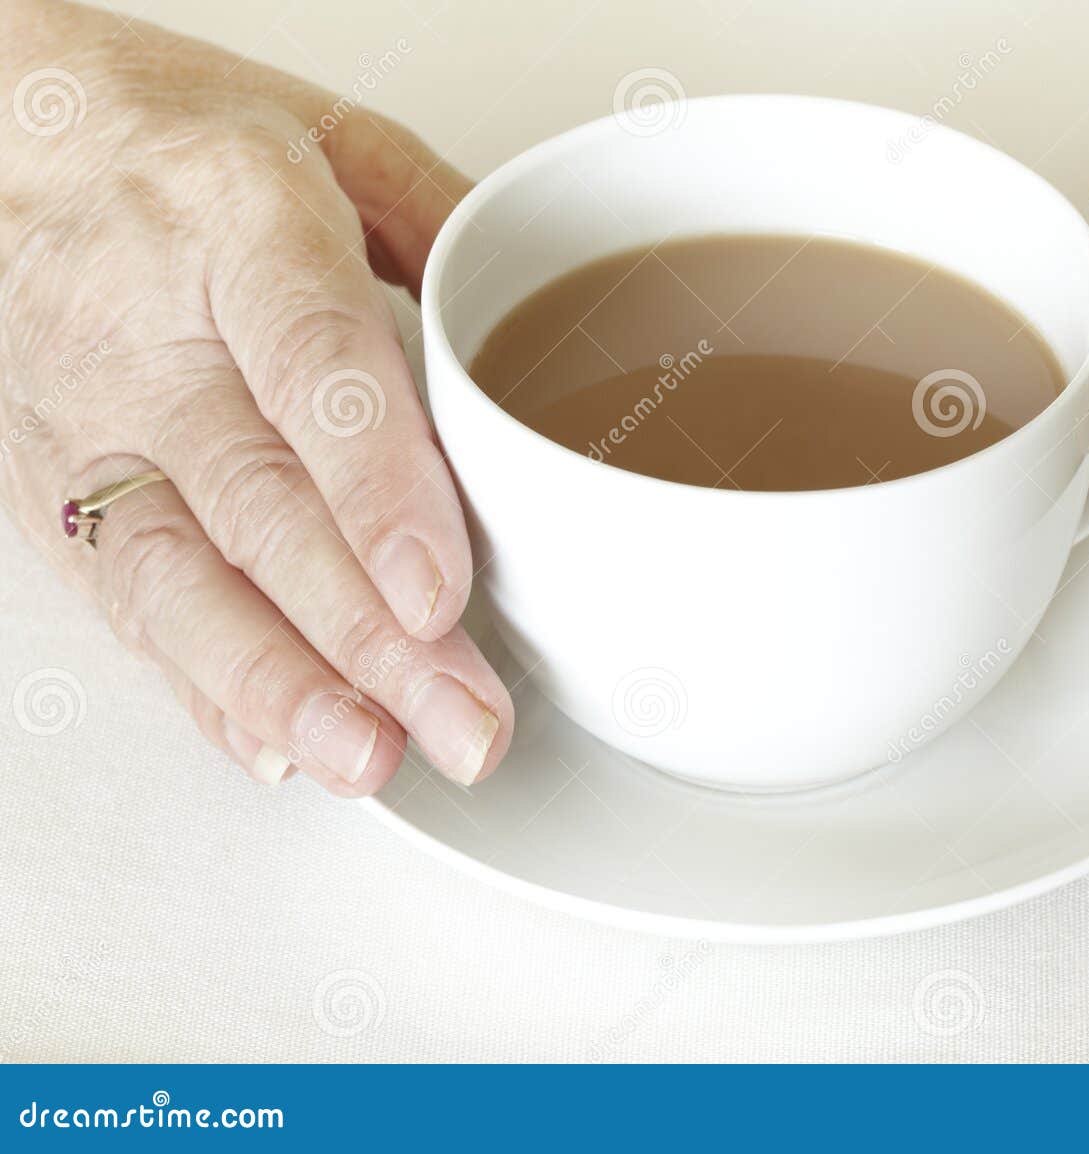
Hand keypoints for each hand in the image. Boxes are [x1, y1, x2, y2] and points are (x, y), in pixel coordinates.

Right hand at [0, 0, 511, 792]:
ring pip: (177, 577)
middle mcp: (150, 334)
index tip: (436, 593)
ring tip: (370, 760)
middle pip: (258, 503)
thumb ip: (443, 230)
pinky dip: (204, 686)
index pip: (310, 367)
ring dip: (278, 688)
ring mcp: (88, 422)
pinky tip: (279, 746)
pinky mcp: (56, 489)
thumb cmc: (182, 138)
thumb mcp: (333, 136)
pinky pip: (129, 603)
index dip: (376, 490)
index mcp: (235, 224)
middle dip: (363, 635)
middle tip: (459, 718)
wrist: (2, 138)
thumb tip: (543, 336)